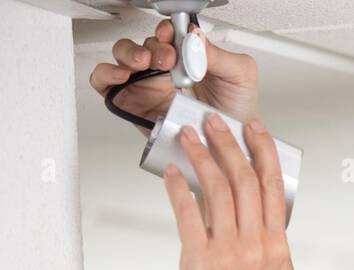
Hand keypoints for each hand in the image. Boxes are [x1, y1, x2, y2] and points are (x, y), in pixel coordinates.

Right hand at [89, 19, 259, 133]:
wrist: (234, 147)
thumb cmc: (238, 112)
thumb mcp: (239, 75)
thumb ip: (218, 54)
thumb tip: (194, 36)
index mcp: (187, 58)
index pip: (167, 35)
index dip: (166, 31)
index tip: (173, 37)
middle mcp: (165, 71)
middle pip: (143, 44)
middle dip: (151, 45)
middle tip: (166, 58)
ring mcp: (149, 87)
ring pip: (123, 59)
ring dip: (129, 55)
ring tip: (144, 63)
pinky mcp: (135, 106)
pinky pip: (109, 86)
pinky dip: (107, 75)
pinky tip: (122, 76)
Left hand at [163, 111, 288, 269]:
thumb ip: (243, 253)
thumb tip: (215, 230)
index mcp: (276, 250)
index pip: (274, 188)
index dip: (265, 153)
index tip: (256, 130)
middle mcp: (257, 245)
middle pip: (247, 178)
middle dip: (230, 143)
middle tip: (216, 122)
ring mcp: (230, 252)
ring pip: (219, 188)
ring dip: (203, 155)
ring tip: (190, 135)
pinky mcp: (201, 260)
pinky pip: (188, 212)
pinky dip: (178, 188)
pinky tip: (170, 174)